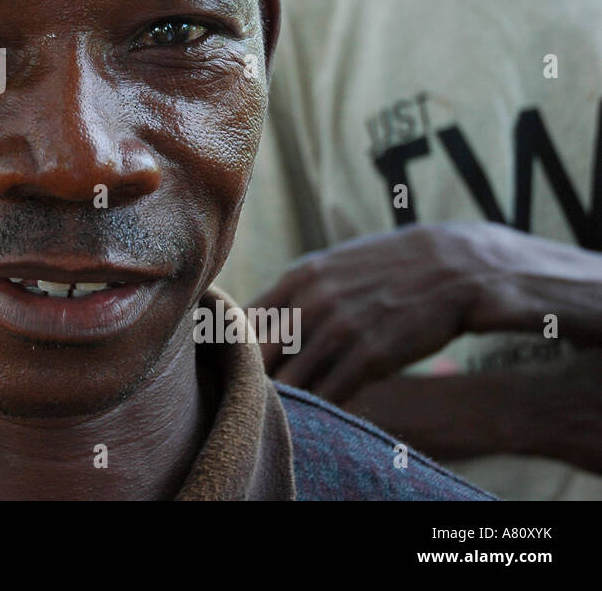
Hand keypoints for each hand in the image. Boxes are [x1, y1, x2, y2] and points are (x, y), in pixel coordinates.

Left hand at [252, 223, 488, 401]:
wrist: (450, 267)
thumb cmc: (382, 271)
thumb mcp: (329, 269)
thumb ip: (290, 294)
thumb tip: (251, 320)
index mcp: (297, 278)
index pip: (243, 320)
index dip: (233, 349)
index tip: (231, 367)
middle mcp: (312, 302)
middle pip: (259, 353)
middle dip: (249, 378)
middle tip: (247, 397)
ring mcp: (341, 330)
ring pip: (291, 380)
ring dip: (283, 400)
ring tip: (276, 414)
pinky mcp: (371, 357)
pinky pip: (330, 394)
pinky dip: (319, 408)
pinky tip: (316, 415)